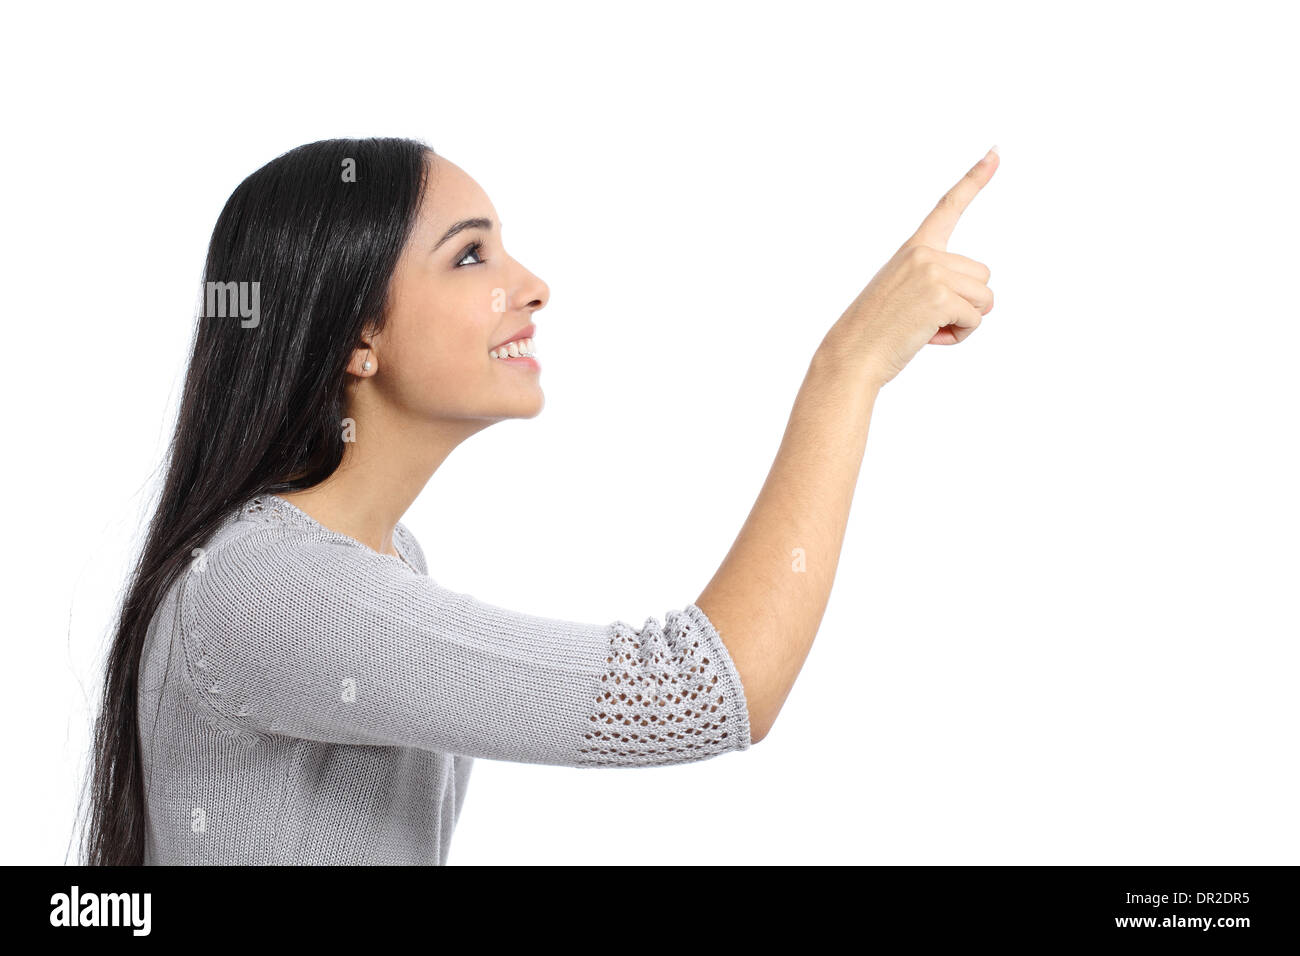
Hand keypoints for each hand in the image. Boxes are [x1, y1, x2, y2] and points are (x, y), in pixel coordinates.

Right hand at [825, 147, 998, 387]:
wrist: (852, 354)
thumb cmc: (876, 331)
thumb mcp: (903, 293)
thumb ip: (939, 283)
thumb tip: (987, 301)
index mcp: (914, 248)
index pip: (948, 207)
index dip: (975, 179)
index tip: (995, 153)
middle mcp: (924, 254)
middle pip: (982, 276)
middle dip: (967, 303)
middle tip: (928, 319)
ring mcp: (932, 272)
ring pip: (985, 298)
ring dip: (965, 321)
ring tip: (928, 329)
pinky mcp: (940, 297)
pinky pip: (976, 319)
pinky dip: (960, 335)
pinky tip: (929, 338)